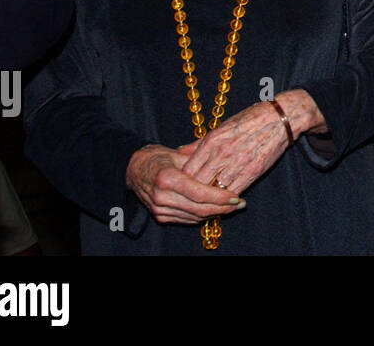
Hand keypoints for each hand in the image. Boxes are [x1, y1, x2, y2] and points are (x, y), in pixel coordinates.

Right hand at [125, 144, 242, 224]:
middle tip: (240, 204)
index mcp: (167, 178)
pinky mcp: (159, 216)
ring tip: (231, 207)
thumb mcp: (179, 153)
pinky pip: (186, 219)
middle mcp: (162, 196)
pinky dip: (202, 216)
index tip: (236, 197)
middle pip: (199, 209)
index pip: (199, 193)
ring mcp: (159, 208)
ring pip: (194, 217)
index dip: (220, 198)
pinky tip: (214, 209)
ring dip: (215, 214)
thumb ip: (201, 160)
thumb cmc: (159, 157)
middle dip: (222, 209)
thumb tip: (225, 165)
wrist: (134, 169)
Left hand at [178, 91, 322, 196]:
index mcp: (213, 140)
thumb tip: (180, 152)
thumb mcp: (222, 126)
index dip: (183, 180)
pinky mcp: (253, 171)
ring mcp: (238, 164)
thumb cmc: (250, 119)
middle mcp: (223, 153)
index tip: (184, 183)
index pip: (188, 169)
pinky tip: (225, 197)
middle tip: (193, 194)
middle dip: (194, 190)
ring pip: (215, 190)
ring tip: (209, 198)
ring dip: (211, 195)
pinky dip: (227, 197)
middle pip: (199, 182)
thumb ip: (200, 143)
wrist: (280, 119)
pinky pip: (234, 191)